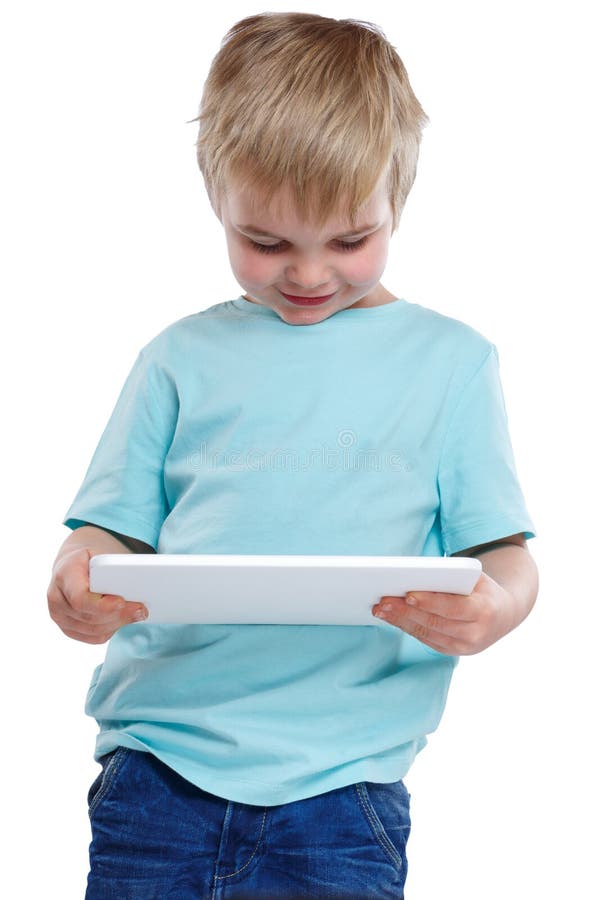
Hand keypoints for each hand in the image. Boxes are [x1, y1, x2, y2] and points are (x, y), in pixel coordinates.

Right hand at [47, 546, 147, 643]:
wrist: (72, 564)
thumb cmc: (90, 558)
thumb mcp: (100, 553)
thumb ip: (113, 569)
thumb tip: (136, 587)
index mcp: (64, 574)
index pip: (79, 598)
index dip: (102, 605)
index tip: (122, 602)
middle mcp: (56, 597)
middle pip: (89, 617)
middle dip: (118, 616)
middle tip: (141, 609)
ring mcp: (59, 615)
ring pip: (93, 630)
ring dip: (118, 624)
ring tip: (137, 614)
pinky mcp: (67, 627)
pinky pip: (92, 637)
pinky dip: (111, 630)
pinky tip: (122, 620)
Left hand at [371, 572, 513, 655]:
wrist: (504, 614)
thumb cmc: (483, 589)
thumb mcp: (475, 578)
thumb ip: (452, 578)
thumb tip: (414, 576)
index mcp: (484, 611)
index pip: (452, 607)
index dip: (429, 602)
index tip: (407, 594)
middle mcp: (475, 634)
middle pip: (434, 623)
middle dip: (406, 612)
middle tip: (383, 601)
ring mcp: (464, 647)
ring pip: (426, 633)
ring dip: (400, 621)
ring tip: (380, 609)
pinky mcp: (453, 652)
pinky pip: (426, 639)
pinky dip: (407, 628)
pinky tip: (391, 618)